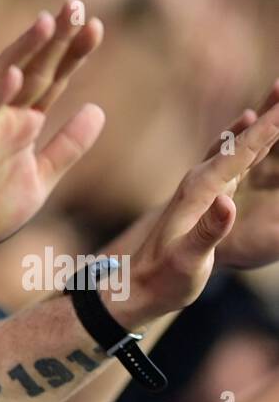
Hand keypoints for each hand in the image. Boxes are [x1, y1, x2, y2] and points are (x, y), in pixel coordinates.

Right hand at [0, 0, 104, 273]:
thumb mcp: (41, 180)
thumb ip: (67, 147)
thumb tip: (97, 109)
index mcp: (23, 125)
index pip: (53, 81)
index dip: (72, 54)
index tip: (96, 27)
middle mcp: (4, 121)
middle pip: (34, 71)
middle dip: (55, 39)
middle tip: (76, 4)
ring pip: (3, 82)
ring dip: (23, 52)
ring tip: (46, 22)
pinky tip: (15, 75)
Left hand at [119, 90, 278, 326]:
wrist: (136, 287)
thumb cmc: (163, 279)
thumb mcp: (188, 260)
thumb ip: (208, 232)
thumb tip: (228, 202)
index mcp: (200, 191)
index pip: (240, 153)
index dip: (268, 129)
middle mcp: (199, 181)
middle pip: (241, 140)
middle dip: (271, 114)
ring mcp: (200, 187)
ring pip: (237, 145)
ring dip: (260, 121)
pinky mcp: (203, 196)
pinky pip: (231, 159)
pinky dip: (247, 140)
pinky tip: (249, 126)